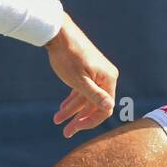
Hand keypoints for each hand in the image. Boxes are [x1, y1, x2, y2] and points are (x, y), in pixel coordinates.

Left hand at [46, 15, 118, 138]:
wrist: (58, 33)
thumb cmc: (67, 56)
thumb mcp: (79, 80)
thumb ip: (94, 95)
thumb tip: (110, 108)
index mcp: (108, 79)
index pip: (104, 108)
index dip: (90, 121)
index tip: (74, 129)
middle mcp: (106, 77)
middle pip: (94, 104)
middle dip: (79, 119)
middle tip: (65, 132)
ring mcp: (96, 73)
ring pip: (85, 98)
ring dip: (72, 110)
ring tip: (57, 120)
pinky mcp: (87, 70)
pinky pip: (81, 89)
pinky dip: (72, 99)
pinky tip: (62, 109)